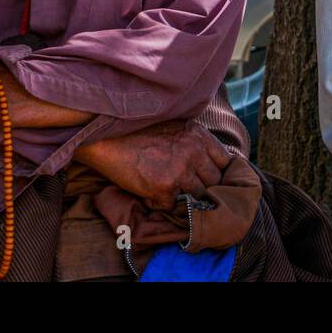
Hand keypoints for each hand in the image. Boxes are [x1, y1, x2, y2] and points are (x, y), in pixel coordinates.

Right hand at [74, 119, 231, 211]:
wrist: (106, 136)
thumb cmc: (136, 130)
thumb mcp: (174, 126)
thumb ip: (193, 141)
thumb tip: (207, 163)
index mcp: (198, 136)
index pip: (225, 162)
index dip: (217, 172)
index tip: (209, 179)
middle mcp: (194, 153)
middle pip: (214, 182)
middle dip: (203, 187)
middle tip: (187, 189)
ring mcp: (180, 171)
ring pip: (197, 197)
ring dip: (184, 198)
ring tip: (167, 191)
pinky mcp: (164, 188)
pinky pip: (172, 206)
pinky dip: (162, 204)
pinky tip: (150, 193)